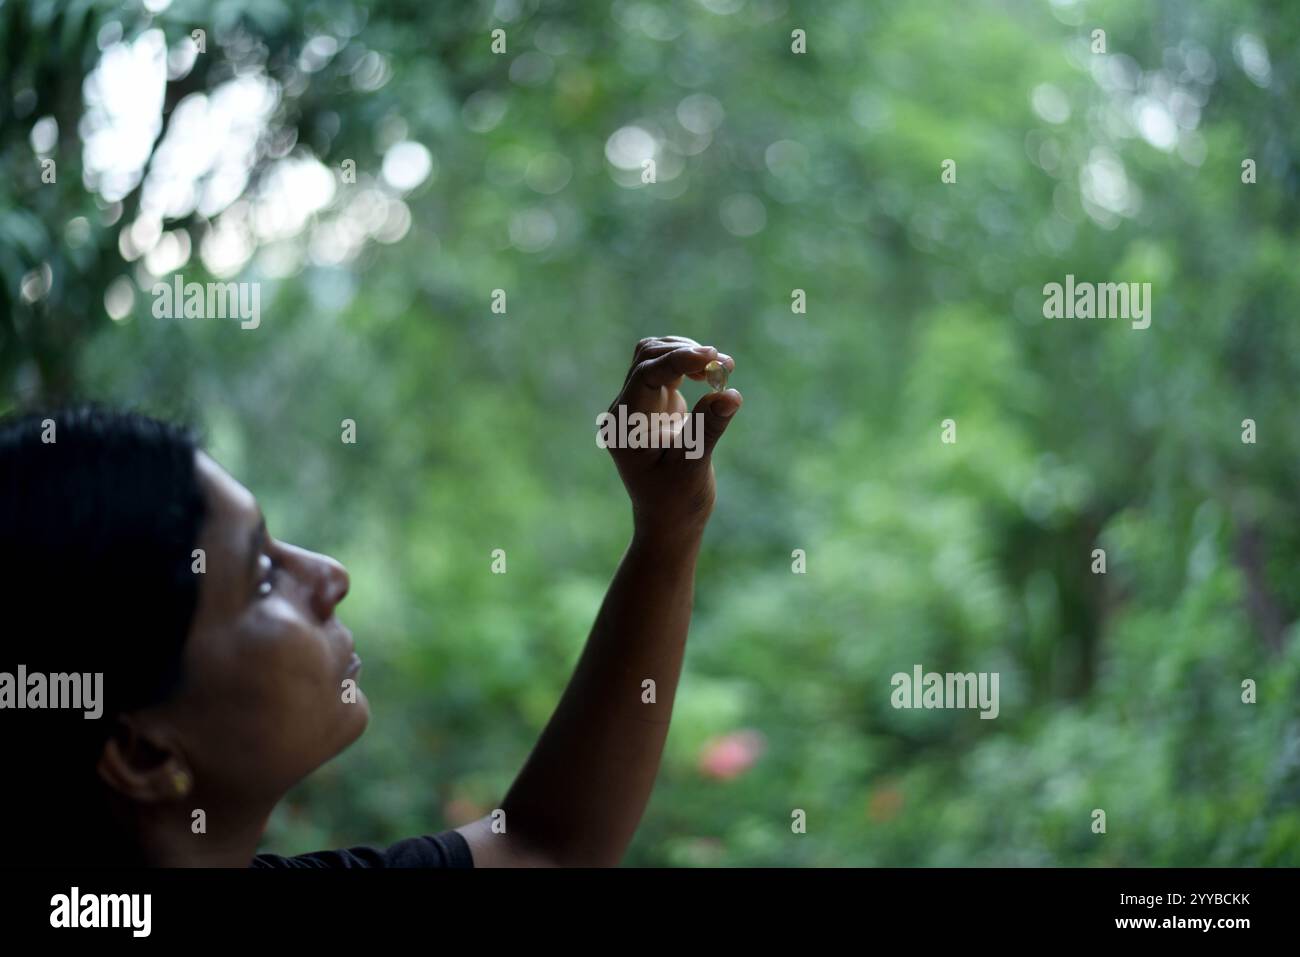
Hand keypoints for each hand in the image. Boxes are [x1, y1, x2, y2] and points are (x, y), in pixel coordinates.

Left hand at [602, 336, 741, 540]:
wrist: (670, 522)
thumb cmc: (677, 502)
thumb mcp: (693, 466)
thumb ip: (707, 428)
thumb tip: (730, 394)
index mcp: (625, 425)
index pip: (645, 375)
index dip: (677, 359)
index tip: (712, 358)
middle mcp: (625, 411)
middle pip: (647, 356)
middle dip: (685, 353)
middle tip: (725, 365)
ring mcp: (639, 406)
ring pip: (656, 356)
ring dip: (688, 353)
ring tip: (723, 368)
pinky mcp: (656, 405)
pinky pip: (668, 369)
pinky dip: (691, 365)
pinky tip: (713, 376)